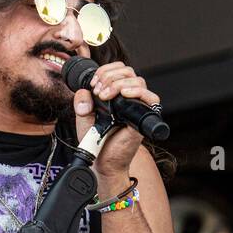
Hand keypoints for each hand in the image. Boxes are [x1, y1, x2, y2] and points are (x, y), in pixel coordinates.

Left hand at [71, 61, 159, 194]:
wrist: (102, 162)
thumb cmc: (96, 141)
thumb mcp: (84, 118)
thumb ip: (81, 103)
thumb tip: (84, 91)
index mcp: (116, 94)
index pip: (118, 70)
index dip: (105, 71)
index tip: (93, 84)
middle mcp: (129, 98)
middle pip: (127, 72)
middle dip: (109, 76)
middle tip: (98, 91)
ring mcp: (137, 107)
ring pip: (138, 80)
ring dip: (119, 83)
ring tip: (105, 95)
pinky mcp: (144, 118)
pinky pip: (151, 98)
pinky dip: (138, 92)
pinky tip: (124, 94)